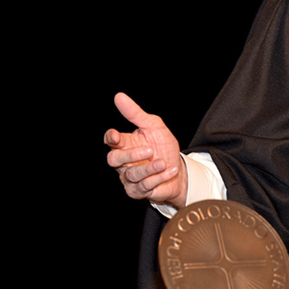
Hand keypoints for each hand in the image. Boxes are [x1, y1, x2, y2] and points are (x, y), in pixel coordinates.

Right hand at [104, 92, 187, 207]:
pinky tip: (170, 170)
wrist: (179, 170)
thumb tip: (119, 96)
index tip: (116, 136)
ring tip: (163, 162)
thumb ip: (136, 113)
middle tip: (149, 150)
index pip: (110, 140)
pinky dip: (159, 178)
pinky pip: (144, 186)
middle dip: (131, 155)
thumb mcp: (154, 126)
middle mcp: (123, 162)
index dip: (111, 138)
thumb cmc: (163, 147)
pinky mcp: (137, 191)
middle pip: (114, 159)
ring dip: (149, 168)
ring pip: (131, 175)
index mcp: (125, 144)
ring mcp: (129, 178)